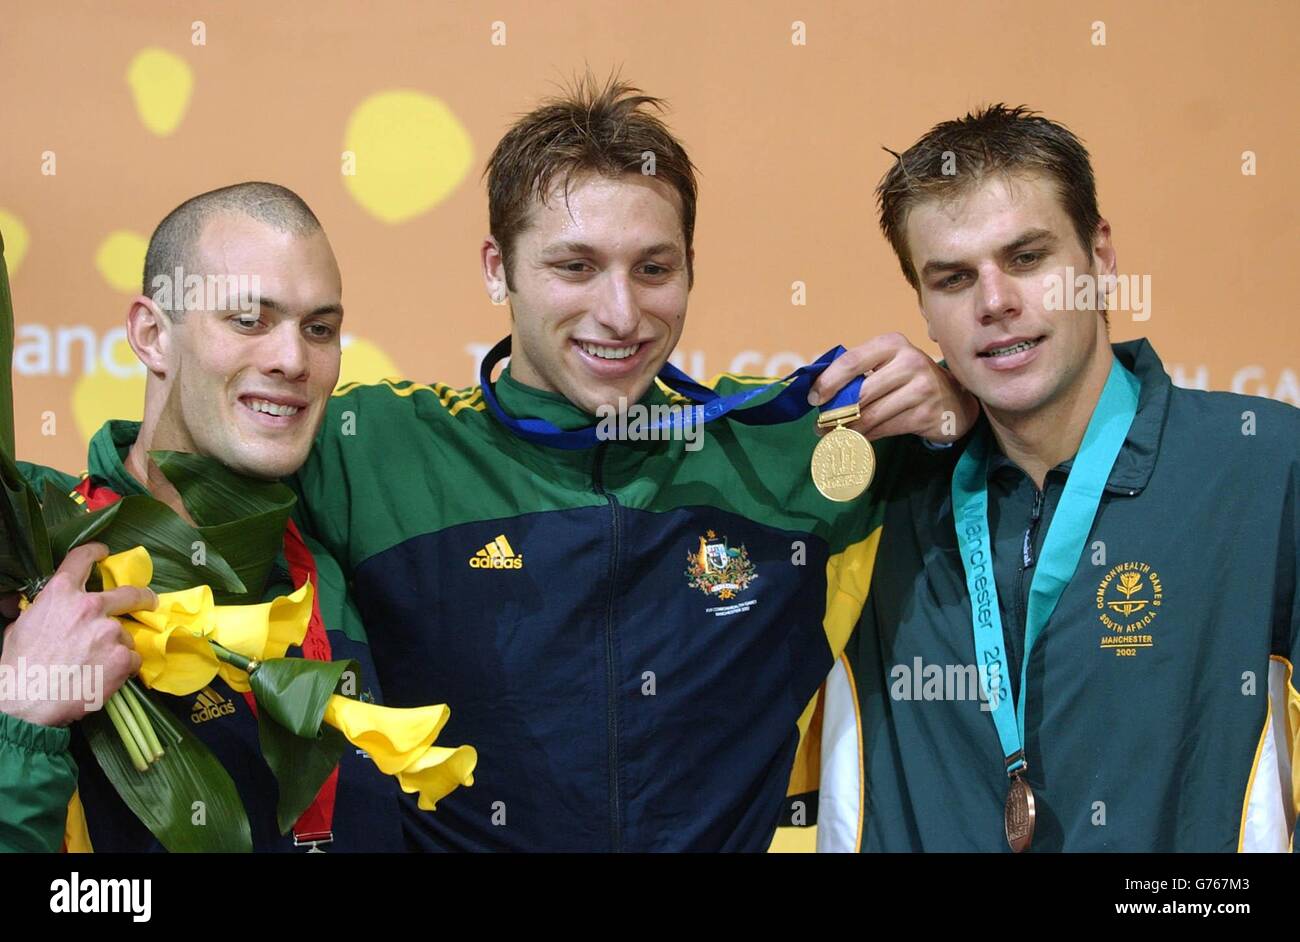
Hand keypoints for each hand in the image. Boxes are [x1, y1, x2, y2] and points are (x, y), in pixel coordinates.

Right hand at [0, 543, 152, 726]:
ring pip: (125, 636)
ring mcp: (110, 631)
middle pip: (128, 593)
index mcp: (60, 594)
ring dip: (116, 648)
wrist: (25, 703)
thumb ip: (44, 613)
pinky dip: (123, 669)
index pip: (81, 560)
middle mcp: (89, 607)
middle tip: (149, 601)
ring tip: (94, 667)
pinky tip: (104, 679)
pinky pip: (132, 660)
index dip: (95, 552)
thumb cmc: (18, 667)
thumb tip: (49, 614)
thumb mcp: (20, 627)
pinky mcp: (123, 657)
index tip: (105, 552)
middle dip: (143, 596)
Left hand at [808, 332, 978, 442]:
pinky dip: (865, 436)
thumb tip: (818, 393)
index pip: (851, 361)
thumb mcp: (888, 365)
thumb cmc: (909, 380)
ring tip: (833, 435)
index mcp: (892, 344)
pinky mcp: (925, 413)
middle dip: (835, 412)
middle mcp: (909, 362)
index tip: (813, 398)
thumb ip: (859, 373)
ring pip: (870, 415)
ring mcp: (920, 388)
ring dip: (847, 429)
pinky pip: (884, 428)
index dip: (828, 382)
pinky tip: (855, 439)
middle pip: (860, 393)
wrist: (954, 399)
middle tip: (819, 425)